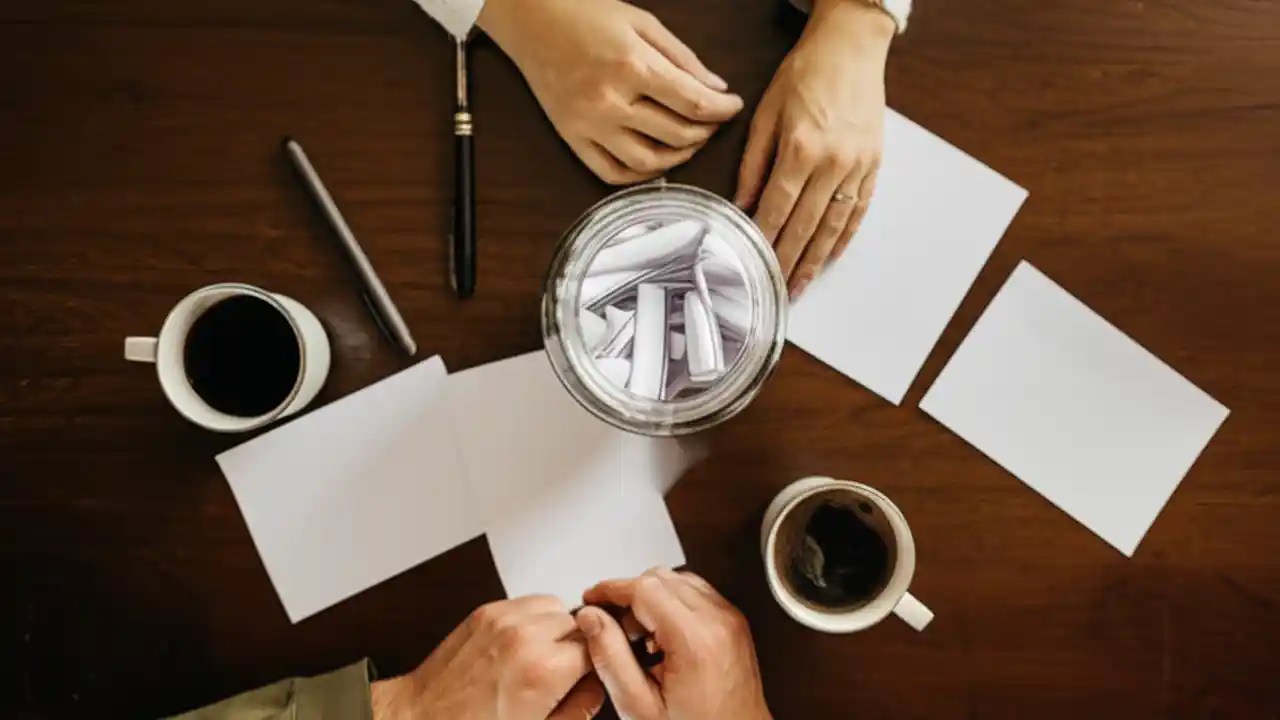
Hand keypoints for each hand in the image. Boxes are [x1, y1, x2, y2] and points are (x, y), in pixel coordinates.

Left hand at [370, 595, 603, 719]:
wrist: (421, 717)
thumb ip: (579, 709)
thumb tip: (597, 687)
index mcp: (544, 670)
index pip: (598, 647)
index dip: (597, 664)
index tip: (587, 675)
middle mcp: (525, 636)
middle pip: (579, 624)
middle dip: (575, 647)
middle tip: (560, 673)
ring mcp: (504, 619)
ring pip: (555, 607)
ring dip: (554, 629)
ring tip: (539, 657)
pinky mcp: (487, 611)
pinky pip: (527, 604)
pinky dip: (531, 620)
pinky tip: (520, 647)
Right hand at [479, 0, 742, 183]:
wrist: (531, 20)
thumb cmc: (587, 14)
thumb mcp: (643, 23)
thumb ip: (683, 58)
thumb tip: (717, 89)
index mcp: (633, 66)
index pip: (694, 103)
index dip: (723, 109)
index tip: (733, 106)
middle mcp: (611, 102)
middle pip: (677, 135)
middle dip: (706, 131)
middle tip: (713, 121)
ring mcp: (589, 125)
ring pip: (647, 164)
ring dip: (678, 158)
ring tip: (688, 142)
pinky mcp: (571, 137)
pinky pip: (611, 173)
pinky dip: (639, 175)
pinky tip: (654, 160)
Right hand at [576, 568, 770, 719]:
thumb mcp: (639, 706)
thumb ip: (610, 658)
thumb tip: (591, 619)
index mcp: (695, 640)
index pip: (644, 588)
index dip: (611, 589)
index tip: (592, 599)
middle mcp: (718, 621)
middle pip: (662, 578)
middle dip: (630, 595)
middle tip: (613, 626)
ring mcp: (731, 620)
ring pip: (680, 581)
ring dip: (652, 598)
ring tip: (640, 638)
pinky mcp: (735, 624)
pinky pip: (698, 594)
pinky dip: (674, 604)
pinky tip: (663, 638)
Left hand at [735, 0, 895, 296]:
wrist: (851, 48)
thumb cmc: (804, 75)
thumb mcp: (766, 114)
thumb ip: (753, 164)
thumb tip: (743, 205)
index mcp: (800, 148)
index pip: (776, 208)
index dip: (762, 239)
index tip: (750, 263)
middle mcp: (832, 163)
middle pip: (805, 226)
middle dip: (788, 262)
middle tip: (774, 289)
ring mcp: (857, 167)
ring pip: (833, 227)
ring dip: (815, 261)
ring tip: (800, 286)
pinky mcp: (873, 166)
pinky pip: (857, 212)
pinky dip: (842, 239)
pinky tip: (829, 258)